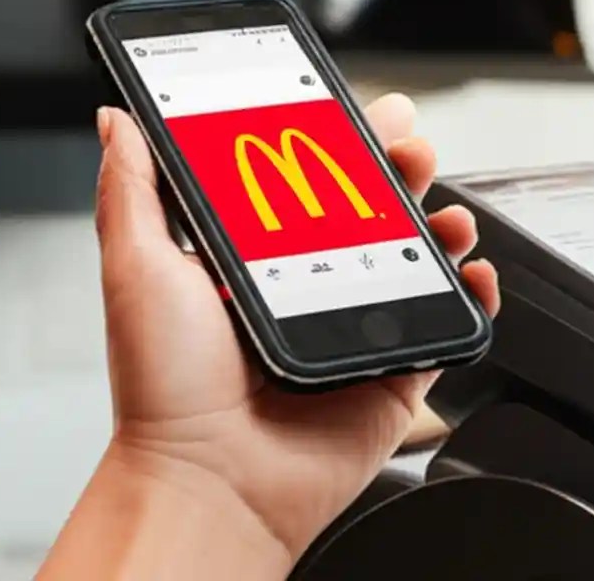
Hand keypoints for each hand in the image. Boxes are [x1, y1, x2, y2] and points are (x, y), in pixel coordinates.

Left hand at [90, 94, 498, 561]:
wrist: (212, 481)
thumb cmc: (166, 387)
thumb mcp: (138, 269)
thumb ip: (134, 190)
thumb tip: (116, 122)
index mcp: (257, 260)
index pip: (310, 182)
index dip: (344, 143)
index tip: (364, 113)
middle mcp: (310, 290)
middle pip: (375, 212)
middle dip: (403, 171)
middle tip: (412, 150)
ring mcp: (356, 329)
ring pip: (420, 261)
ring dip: (445, 224)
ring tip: (447, 214)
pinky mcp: (394, 373)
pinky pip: (450, 328)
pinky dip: (476, 296)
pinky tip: (474, 274)